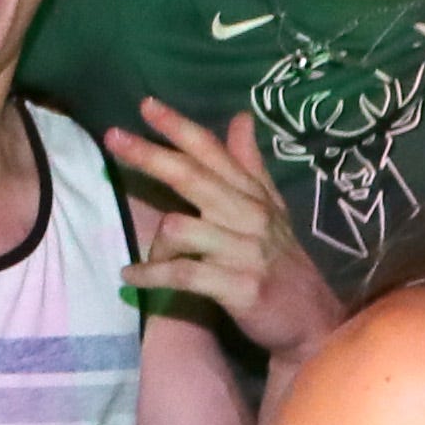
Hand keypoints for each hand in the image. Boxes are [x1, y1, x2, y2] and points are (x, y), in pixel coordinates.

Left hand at [104, 106, 340, 357]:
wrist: (312, 320)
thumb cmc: (282, 261)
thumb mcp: (271, 208)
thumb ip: (249, 165)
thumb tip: (240, 117)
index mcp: (253, 195)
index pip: (212, 152)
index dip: (179, 126)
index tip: (146, 104)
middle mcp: (250, 216)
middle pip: (192, 177)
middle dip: (150, 155)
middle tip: (112, 137)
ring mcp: (245, 251)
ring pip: (181, 227)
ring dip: (155, 245)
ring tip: (146, 261)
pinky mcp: (238, 286)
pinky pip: (182, 273)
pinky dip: (151, 274)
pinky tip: (130, 276)